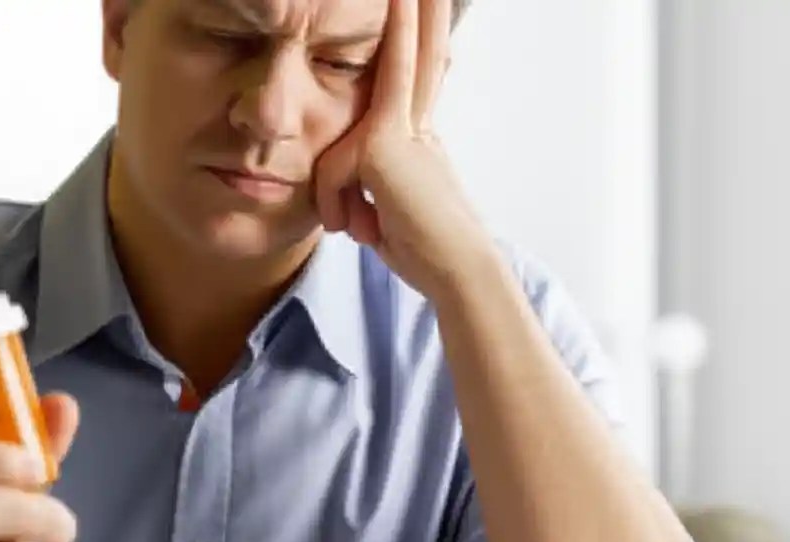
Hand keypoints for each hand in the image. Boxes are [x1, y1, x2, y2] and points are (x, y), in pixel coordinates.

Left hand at [314, 0, 490, 299]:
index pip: (419, 76)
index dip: (422, 38)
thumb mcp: (383, 214)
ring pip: (364, 114)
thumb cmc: (424, 249)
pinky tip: (351, 226)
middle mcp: (416, 125)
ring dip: (386, 75)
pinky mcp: (381, 148)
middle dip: (419, 14)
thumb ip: (363, 193)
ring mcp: (401, 131)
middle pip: (417, 54)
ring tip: (385, 151)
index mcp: (419, 135)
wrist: (455, 268)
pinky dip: (334, 202)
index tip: (425, 2)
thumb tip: (345, 203)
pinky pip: (334, 169)